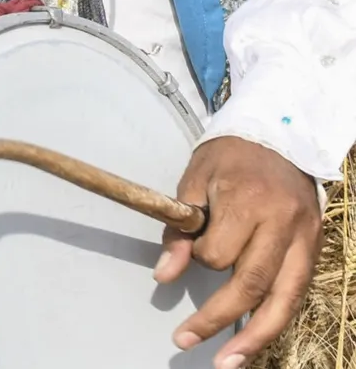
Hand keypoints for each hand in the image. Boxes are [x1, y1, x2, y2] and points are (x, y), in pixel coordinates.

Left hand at [158, 135, 322, 367]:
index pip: (219, 252)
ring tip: (230, 362)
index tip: (186, 255)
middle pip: (254, 285)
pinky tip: (256, 339)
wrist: (281, 135)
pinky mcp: (316, 248)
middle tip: (184, 341)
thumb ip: (180, 228)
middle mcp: (284, 226)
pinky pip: (297, 292)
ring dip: (257, 336)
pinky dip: (276, 318)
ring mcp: (306, 239)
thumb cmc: (229, 156)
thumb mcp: (194, 180)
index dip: (198, 260)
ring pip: (284, 299)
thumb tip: (165, 275)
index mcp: (250, 203)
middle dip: (219, 319)